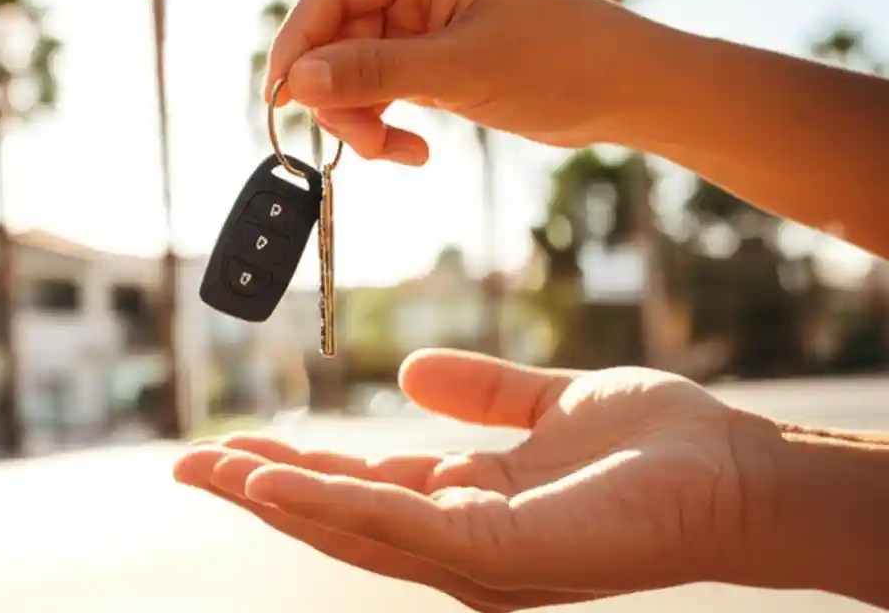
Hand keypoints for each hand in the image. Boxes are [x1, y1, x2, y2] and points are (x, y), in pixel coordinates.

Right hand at [174, 350, 788, 610]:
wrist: (736, 473)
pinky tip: (271, 480)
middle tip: (190, 464)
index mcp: (467, 506)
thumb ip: (481, 393)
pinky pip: (393, 527)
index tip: (241, 443)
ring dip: (274, 499)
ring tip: (211, 469)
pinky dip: (325, 504)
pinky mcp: (494, 553)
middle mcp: (459, 543)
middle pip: (339, 517)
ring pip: (349, 527)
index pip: (362, 490)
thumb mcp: (546, 404)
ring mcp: (473, 556)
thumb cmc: (656, 445)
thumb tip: (409, 371)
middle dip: (263, 491)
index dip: (297, 468)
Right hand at [265, 0, 663, 164]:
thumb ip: (374, 72)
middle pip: (338, 35)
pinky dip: (385, 123)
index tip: (282, 97)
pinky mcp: (435, 57)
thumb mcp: (460, 68)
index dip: (299, 43)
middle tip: (355, 141)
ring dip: (361, 115)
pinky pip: (383, 88)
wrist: (628, 92)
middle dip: (338, 92)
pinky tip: (411, 150)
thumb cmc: (562, 61)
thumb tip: (296, 80)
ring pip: (355, 69)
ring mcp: (426, 20)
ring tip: (392, 151)